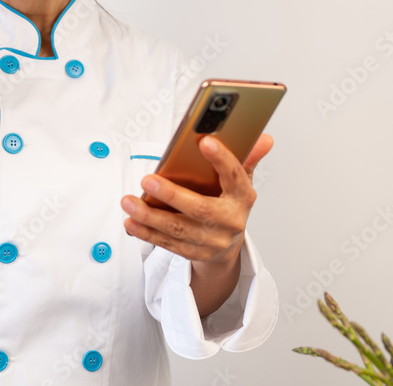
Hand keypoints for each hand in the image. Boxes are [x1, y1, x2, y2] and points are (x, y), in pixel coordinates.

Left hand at [120, 134, 273, 264]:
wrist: (228, 247)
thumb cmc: (230, 205)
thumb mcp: (241, 181)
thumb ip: (248, 158)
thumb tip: (264, 138)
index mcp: (243, 197)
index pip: (235, 176)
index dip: (221, 159)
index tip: (204, 141)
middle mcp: (230, 221)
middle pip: (200, 208)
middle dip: (171, 195)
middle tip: (147, 180)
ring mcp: (212, 240)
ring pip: (178, 229)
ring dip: (150, 216)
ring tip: (128, 202)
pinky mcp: (195, 253)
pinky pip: (168, 244)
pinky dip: (147, 233)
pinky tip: (131, 222)